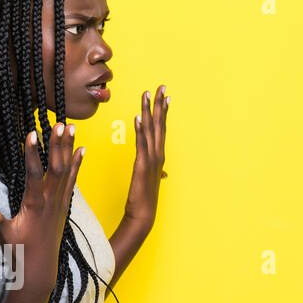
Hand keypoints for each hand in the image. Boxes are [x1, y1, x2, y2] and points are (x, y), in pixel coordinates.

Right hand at [0, 121, 83, 294]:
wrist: (40, 268)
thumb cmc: (19, 252)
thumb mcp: (5, 238)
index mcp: (34, 205)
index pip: (34, 174)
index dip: (33, 154)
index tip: (32, 134)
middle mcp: (50, 201)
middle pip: (56, 167)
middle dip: (57, 144)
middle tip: (59, 122)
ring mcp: (59, 202)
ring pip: (66, 170)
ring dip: (68, 147)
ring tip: (71, 126)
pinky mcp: (64, 205)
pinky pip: (72, 180)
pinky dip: (77, 163)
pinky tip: (82, 148)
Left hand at [125, 85, 168, 225]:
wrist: (143, 215)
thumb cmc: (145, 199)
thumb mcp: (150, 182)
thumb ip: (156, 172)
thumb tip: (164, 171)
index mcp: (159, 156)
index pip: (161, 129)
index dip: (163, 111)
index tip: (165, 96)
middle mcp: (158, 154)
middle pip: (159, 124)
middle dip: (159, 104)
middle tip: (160, 87)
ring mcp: (151, 159)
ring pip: (150, 130)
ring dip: (149, 111)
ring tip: (148, 95)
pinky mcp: (142, 165)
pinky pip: (141, 144)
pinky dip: (140, 130)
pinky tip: (138, 118)